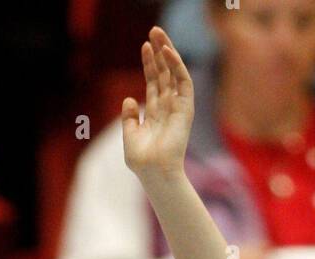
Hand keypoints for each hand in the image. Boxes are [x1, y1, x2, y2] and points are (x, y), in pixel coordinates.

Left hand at [122, 26, 192, 180]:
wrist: (154, 173)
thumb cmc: (142, 162)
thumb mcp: (130, 136)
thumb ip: (129, 118)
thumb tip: (128, 99)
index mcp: (155, 113)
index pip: (154, 82)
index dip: (149, 63)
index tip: (145, 46)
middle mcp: (168, 107)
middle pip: (164, 73)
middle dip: (159, 52)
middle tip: (154, 31)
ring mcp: (177, 107)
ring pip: (174, 73)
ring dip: (168, 52)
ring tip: (159, 34)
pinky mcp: (186, 108)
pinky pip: (183, 81)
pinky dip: (177, 65)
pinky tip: (167, 51)